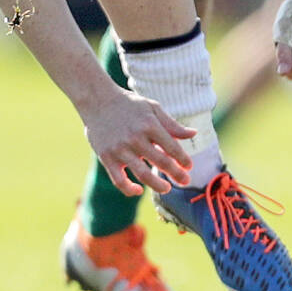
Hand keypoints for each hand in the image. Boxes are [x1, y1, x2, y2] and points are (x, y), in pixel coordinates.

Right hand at [80, 87, 194, 195]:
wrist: (97, 100)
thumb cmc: (129, 104)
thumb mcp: (153, 108)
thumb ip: (172, 124)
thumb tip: (193, 134)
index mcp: (150, 124)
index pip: (172, 147)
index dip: (183, 159)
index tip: (189, 167)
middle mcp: (136, 138)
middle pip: (161, 162)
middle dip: (176, 174)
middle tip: (186, 181)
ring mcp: (120, 149)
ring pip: (142, 174)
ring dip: (157, 185)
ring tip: (167, 189)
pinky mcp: (106, 158)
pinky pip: (119, 181)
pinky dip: (129, 189)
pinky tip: (139, 190)